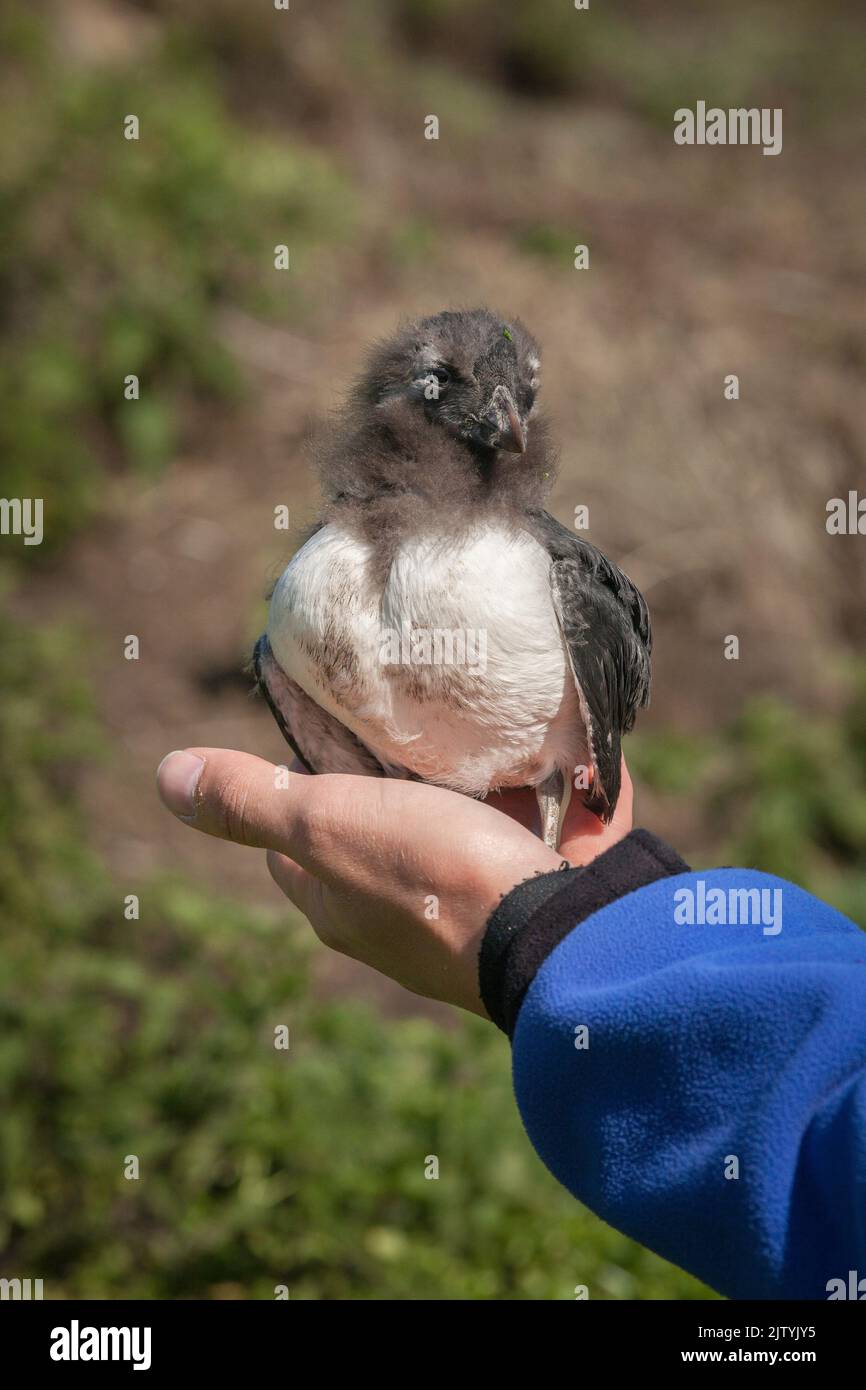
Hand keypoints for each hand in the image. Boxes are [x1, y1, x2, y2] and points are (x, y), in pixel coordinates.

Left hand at [157, 750, 632, 1017]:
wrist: (560, 936)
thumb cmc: (432, 879)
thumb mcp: (326, 825)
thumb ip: (251, 802)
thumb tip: (166, 776)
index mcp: (339, 905)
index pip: (294, 844)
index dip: (296, 789)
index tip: (322, 735)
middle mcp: (398, 921)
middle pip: (378, 834)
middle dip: (390, 784)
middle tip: (406, 715)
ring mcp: (473, 913)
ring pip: (461, 832)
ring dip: (468, 789)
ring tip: (474, 722)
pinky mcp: (541, 896)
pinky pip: (532, 833)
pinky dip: (535, 799)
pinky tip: (542, 754)